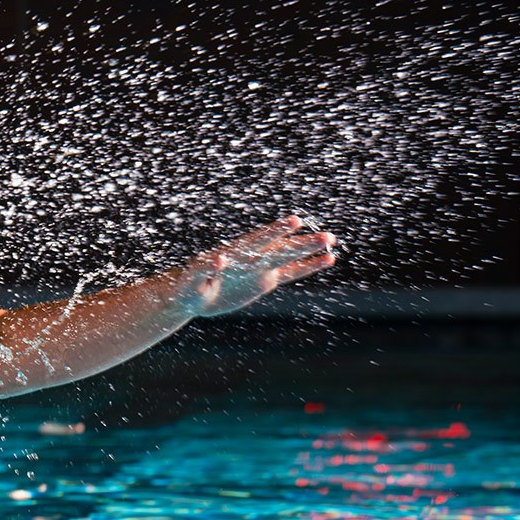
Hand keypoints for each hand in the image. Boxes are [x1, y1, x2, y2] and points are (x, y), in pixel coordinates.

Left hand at [178, 216, 335, 317]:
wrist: (191, 297)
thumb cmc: (187, 287)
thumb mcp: (191, 280)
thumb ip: (203, 269)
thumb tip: (220, 259)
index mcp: (235, 254)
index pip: (259, 240)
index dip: (277, 231)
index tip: (295, 222)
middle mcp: (251, 257)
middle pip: (281, 247)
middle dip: (302, 242)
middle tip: (327, 236)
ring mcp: (260, 267)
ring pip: (289, 256)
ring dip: (309, 249)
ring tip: (332, 241)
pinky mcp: (265, 280)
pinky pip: (291, 272)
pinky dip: (308, 266)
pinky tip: (328, 259)